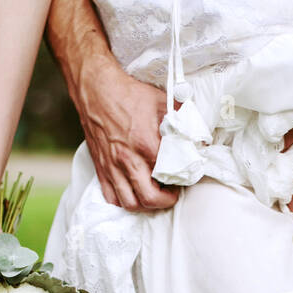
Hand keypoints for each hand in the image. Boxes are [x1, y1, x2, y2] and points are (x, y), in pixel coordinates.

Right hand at [76, 58, 180, 212]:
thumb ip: (181, 119)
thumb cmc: (128, 93)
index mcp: (145, 144)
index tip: (184, 178)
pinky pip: (111, 196)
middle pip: (149, 198)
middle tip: (171, 193)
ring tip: (153, 193)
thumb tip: (198, 133)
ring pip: (129, 203)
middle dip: (165, 201)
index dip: (180, 181)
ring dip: (144, 204)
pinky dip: (123, 200)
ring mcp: (112, 166)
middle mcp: (127, 159)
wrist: (94, 88)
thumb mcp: (161, 101)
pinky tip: (132, 192)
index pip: (168, 175)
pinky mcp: (100, 167)